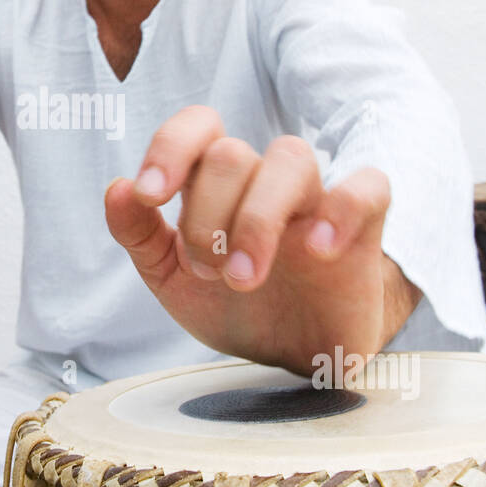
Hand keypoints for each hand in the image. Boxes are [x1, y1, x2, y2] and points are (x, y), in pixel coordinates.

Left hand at [104, 106, 409, 373]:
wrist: (296, 359)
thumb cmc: (235, 306)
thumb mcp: (171, 280)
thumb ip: (140, 235)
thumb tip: (116, 189)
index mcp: (217, 185)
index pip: (199, 127)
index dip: (170, 147)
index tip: (150, 194)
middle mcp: (263, 183)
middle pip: (233, 153)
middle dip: (206, 214)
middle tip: (208, 272)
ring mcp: (314, 201)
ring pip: (291, 157)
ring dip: (257, 218)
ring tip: (243, 276)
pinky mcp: (362, 231)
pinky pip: (369, 187)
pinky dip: (342, 209)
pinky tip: (316, 250)